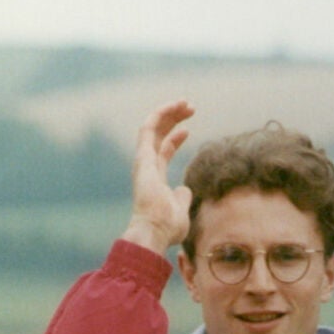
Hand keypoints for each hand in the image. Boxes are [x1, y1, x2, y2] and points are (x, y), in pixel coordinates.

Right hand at [123, 99, 195, 253]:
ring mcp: (143, 160)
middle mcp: (147, 166)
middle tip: (190, 108)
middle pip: (159, 135)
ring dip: (169, 112)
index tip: (188, 130)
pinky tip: (174, 106)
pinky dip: (161, 114)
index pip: (163, 151)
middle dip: (173, 119)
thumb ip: (182, 198)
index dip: (176, 138)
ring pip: (154, 127)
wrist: (156, 231)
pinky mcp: (143, 156)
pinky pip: (149, 127)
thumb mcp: (181, 210)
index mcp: (155, 178)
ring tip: (187, 103)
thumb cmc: (168, 227)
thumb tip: (185, 189)